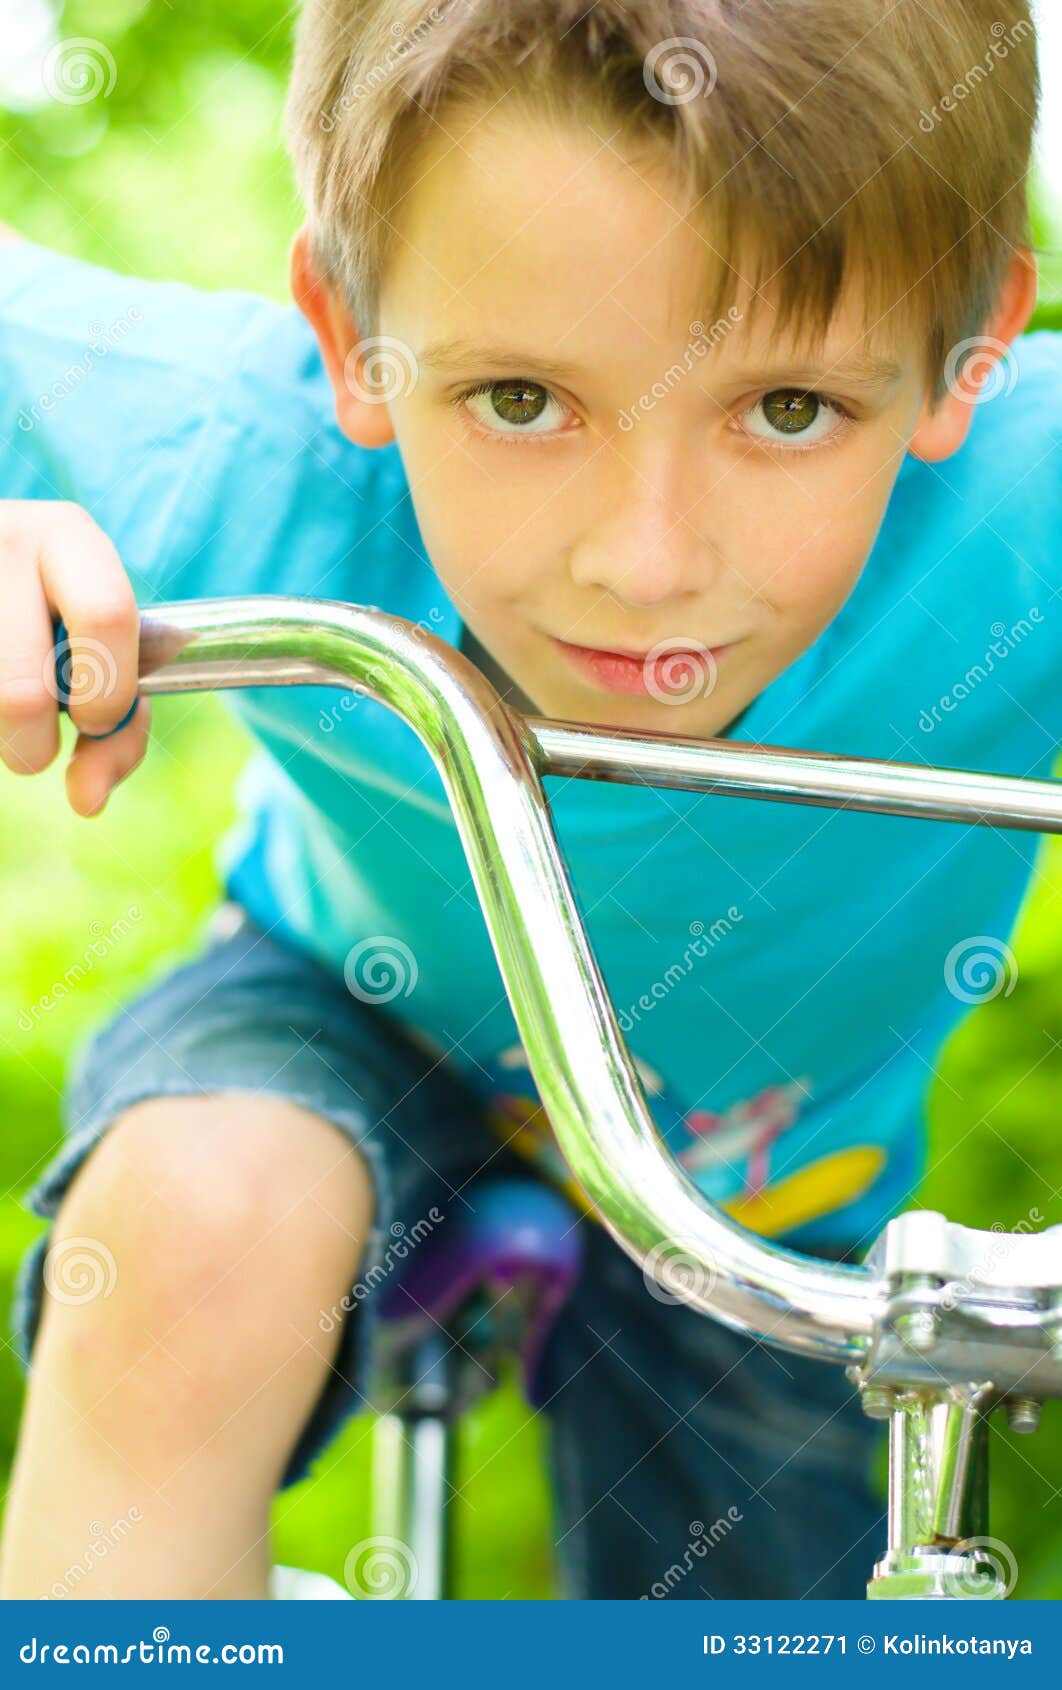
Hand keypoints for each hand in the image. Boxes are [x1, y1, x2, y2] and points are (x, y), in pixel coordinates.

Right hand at [0, 500, 146, 815]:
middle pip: (22, 691)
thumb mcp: (100, 655)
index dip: (108, 693)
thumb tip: (88, 801)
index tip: (93, 720)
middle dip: (33, 743)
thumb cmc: (52, 623)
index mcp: (68, 536)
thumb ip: (117, 731)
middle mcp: (2, 538)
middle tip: (34, 739)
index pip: (108, 614)